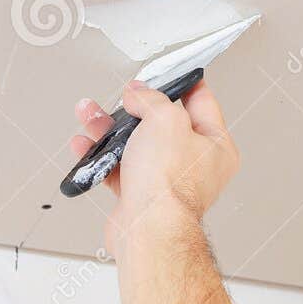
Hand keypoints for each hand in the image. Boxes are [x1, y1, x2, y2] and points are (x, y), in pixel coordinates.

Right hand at [68, 81, 239, 252]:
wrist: (147, 229)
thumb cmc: (169, 186)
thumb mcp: (166, 119)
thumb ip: (152, 99)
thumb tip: (138, 94)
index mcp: (216, 146)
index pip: (201, 103)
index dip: (180, 84)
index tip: (164, 74)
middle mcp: (194, 165)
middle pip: (161, 124)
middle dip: (133, 109)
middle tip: (121, 98)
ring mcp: (166, 181)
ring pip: (135, 145)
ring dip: (108, 129)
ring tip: (90, 115)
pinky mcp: (140, 196)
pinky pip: (118, 168)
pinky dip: (100, 156)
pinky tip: (86, 145)